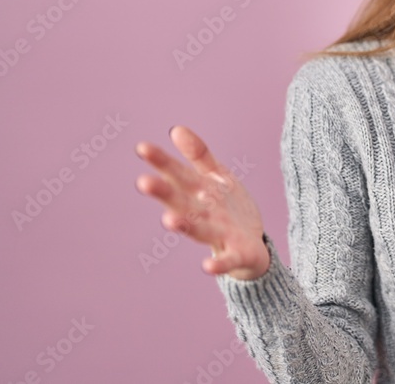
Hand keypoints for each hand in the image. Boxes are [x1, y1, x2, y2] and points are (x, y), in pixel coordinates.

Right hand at [135, 125, 270, 280]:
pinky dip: (218, 263)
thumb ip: (198, 155)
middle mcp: (202, 214)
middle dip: (164, 194)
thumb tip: (176, 129)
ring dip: (184, 226)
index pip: (176, 175)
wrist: (252, 244)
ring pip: (198, 230)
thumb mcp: (216, 178)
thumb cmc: (226, 208)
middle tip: (143, 182)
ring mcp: (217, 235)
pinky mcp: (235, 254)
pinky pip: (226, 260)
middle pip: (181, 202)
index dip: (161, 162)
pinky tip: (207, 266)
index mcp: (197, 193)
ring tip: (168, 221)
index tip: (142, 147)